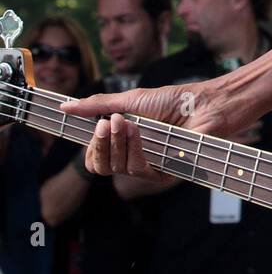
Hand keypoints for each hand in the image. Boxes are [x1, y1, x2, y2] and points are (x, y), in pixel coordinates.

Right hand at [61, 82, 246, 177]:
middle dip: (100, 143)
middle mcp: (133, 156)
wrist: (203, 104)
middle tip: (107, 123)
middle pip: (101, 165)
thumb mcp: (130, 99)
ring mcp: (149, 166)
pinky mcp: (164, 173)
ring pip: (117, 168)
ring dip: (117, 143)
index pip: (96, 156)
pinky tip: (138, 133)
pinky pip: (138, 170)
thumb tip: (65, 105)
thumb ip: (97, 106)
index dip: (90, 146)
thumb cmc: (172, 100)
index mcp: (124, 141)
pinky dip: (134, 149)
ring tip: (125, 122)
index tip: (88, 128)